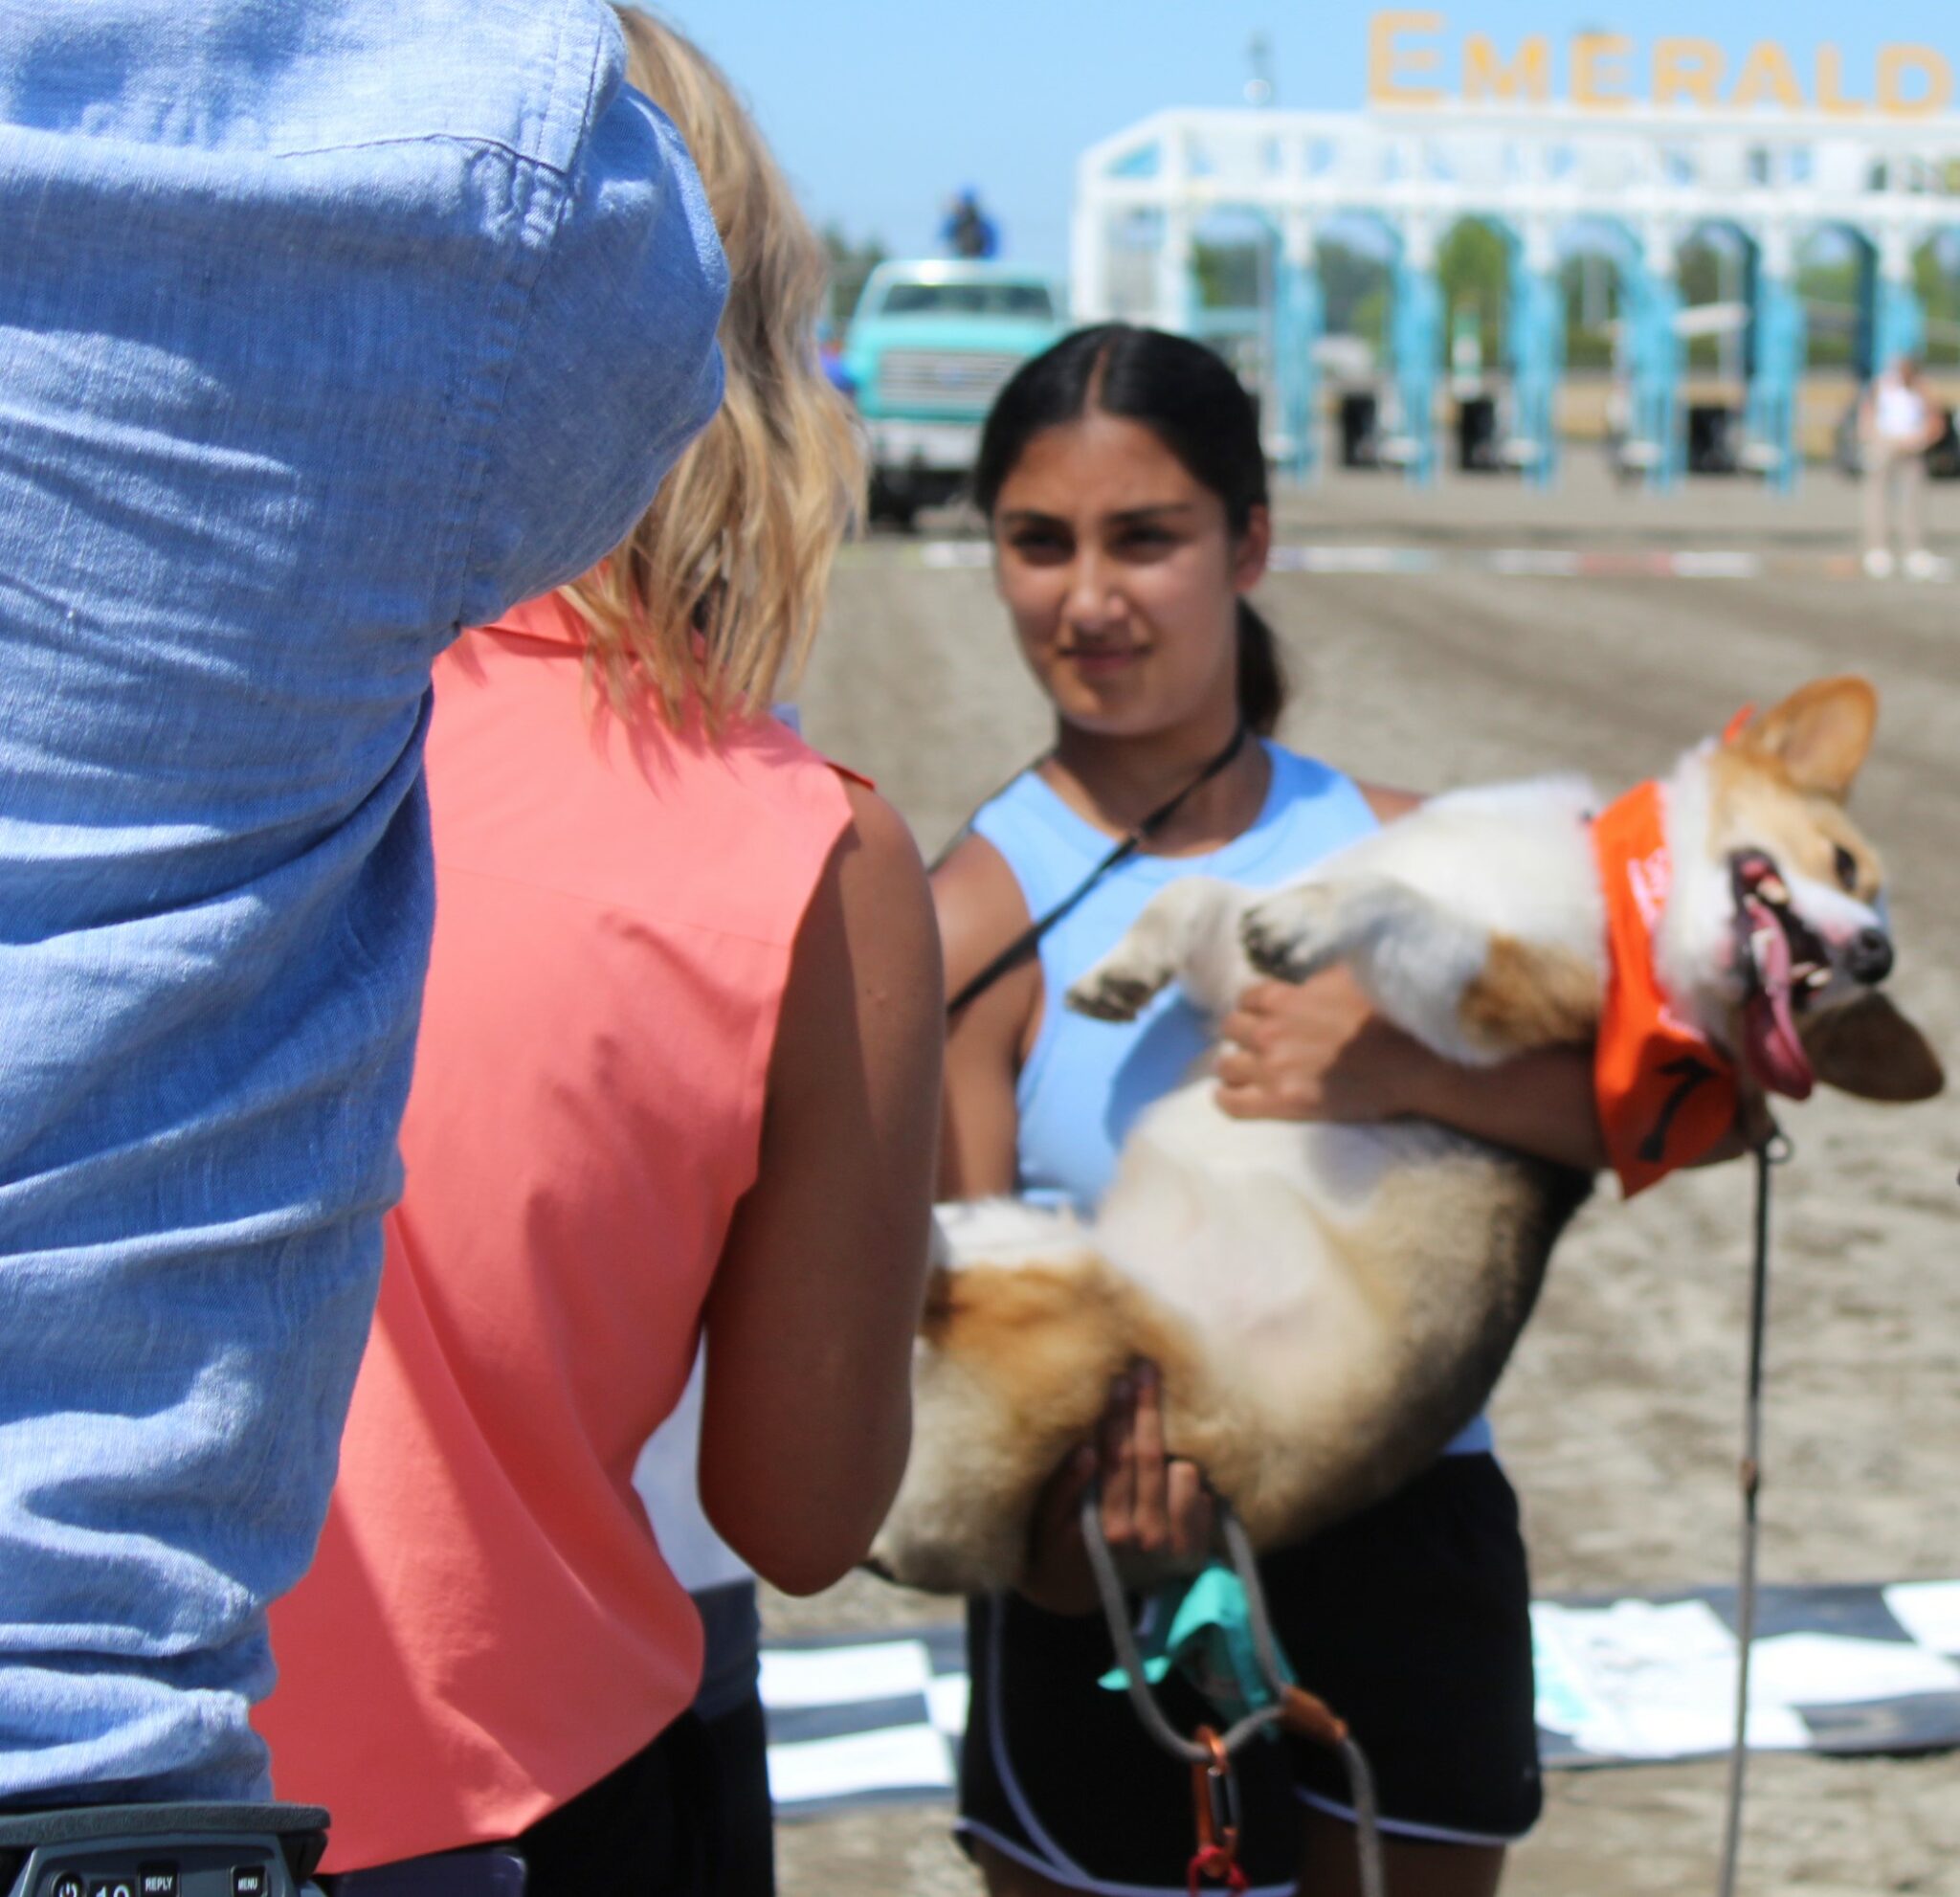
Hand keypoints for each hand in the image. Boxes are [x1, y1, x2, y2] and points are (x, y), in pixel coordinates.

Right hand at [1018, 1361, 1213, 1615]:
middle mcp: (1147, 1539)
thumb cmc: (1053, 1548)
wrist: (1076, 1592)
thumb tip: (1086, 1450)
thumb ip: (1061, 1490)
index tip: (1120, 1378)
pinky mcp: (1194, 1548)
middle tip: (1145, 1369)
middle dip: (1147, 1409)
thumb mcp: (1044, 1526)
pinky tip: (1173, 1449)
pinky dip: (1190, 1470)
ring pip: (1184, 1472)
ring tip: (1155, 1400)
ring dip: (1172, 1437)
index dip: (1119, 1417)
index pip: (1118, 1459)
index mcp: (1109, 1530)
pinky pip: (1204, 1493)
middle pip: (1152, 1458)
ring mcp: (1175, 1545)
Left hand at [1214, 971, 1432, 1121]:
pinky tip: (1228, 1095)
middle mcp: (1269, 1031)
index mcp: (1284, 998)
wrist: (1411, 1063)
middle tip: (1252, 1042)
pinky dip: (1225, 1098)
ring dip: (1232, 1065)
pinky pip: (1232, 1103)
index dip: (1252, 1007)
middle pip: (1230, 1028)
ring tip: (1241, 1069)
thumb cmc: (1386, 1016)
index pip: (1245, 998)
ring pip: (1225, 1065)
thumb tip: (1309, 957)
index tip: (1260, 1014)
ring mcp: (1271, 1069)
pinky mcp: (1280, 1102)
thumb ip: (1317, 973)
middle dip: (1239, 1033)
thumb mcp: (1350, 975)